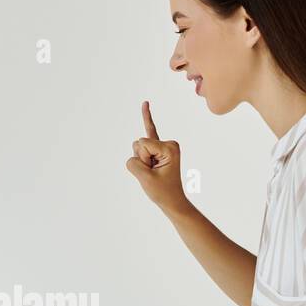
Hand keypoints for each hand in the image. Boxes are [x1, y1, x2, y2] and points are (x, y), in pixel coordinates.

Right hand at [124, 100, 189, 214]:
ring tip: (154, 172)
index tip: (154, 171)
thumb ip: (133, 162)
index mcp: (170, 147)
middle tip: (155, 173)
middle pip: (139, 143)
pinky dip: (146, 117)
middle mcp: (168, 143)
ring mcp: (163, 146)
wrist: (172, 201)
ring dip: (141, 161)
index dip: (142, 159)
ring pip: (138, 147)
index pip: (142, 143)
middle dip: (141, 160)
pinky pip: (149, 131)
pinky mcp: (158, 149)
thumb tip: (135, 147)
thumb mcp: (145, 178)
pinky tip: (145, 104)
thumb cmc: (162, 191)